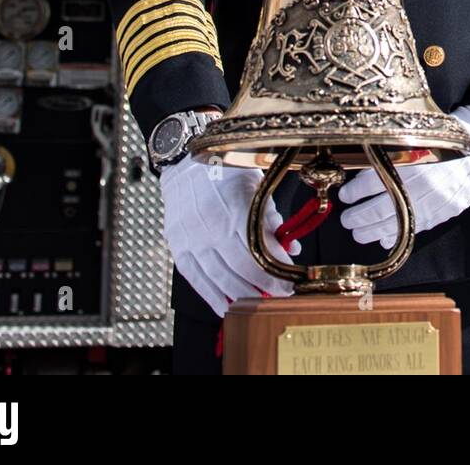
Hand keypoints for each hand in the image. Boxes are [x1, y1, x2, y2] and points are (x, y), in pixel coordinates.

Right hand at [160, 157, 299, 315]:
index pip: (261, 250)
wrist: (184, 162)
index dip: (278, 269)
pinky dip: (210, 295)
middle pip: (243, 268)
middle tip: (281, 294)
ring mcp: (192, 238)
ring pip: (219, 277)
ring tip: (258, 302)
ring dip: (241, 295)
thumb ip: (272, 219)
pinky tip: (224, 307)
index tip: (292, 279)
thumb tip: (291, 248)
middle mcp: (213, 226)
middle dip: (266, 286)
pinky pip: (195, 277)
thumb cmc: (225, 172)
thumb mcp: (256, 187)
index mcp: (236, 210)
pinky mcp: (177, 244)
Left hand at [337, 105, 469, 248]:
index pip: (380, 177)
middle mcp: (430, 179)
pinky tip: (385, 239)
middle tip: (347, 220)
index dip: (358, 190)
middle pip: (388, 204)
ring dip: (375, 230)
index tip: (345, 195)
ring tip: (358, 233)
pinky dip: (400, 235)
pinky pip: (420, 227)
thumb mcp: (415, 137)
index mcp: (417, 156)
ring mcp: (441, 198)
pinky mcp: (449, 209)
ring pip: (403, 220)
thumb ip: (389, 150)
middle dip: (362, 216)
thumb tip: (357, 168)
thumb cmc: (440, 141)